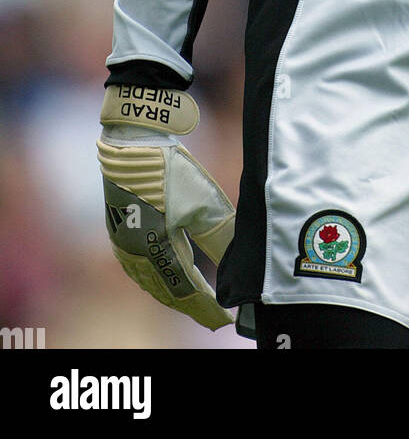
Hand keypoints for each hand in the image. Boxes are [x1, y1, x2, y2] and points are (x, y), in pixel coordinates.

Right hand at [96, 85, 234, 328]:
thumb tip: (237, 270)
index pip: (186, 291)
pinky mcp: (118, 232)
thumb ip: (220, 239)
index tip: (225, 320)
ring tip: (192, 303)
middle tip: (212, 317)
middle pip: (166, 292)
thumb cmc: (170, 170)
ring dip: (172, 295)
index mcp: (156, 251)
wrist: (133, 141)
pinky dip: (155, 280)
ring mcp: (123, 245)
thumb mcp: (203, 204)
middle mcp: (135, 254)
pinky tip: (164, 279)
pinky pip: (138, 269)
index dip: (206, 308)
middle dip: (190, 306)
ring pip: (150, 282)